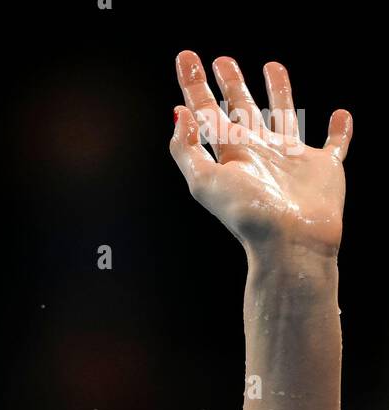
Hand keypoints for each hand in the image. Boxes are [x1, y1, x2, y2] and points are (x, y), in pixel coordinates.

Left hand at [169, 50, 351, 255]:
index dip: (193, 85)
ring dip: (279, 92)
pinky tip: (340, 115)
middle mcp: (259, 153)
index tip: (185, 58)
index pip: (206, 113)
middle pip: (240, 109)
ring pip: (284, 115)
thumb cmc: (247, 214)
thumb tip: (179, 113)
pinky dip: (340, 131)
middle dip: (230, 84)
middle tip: (221, 60)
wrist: (289, 239)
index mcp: (230, 154)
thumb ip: (187, 149)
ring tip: (272, 65)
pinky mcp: (323, 169)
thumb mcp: (204, 182)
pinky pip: (335, 145)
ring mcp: (291, 160)